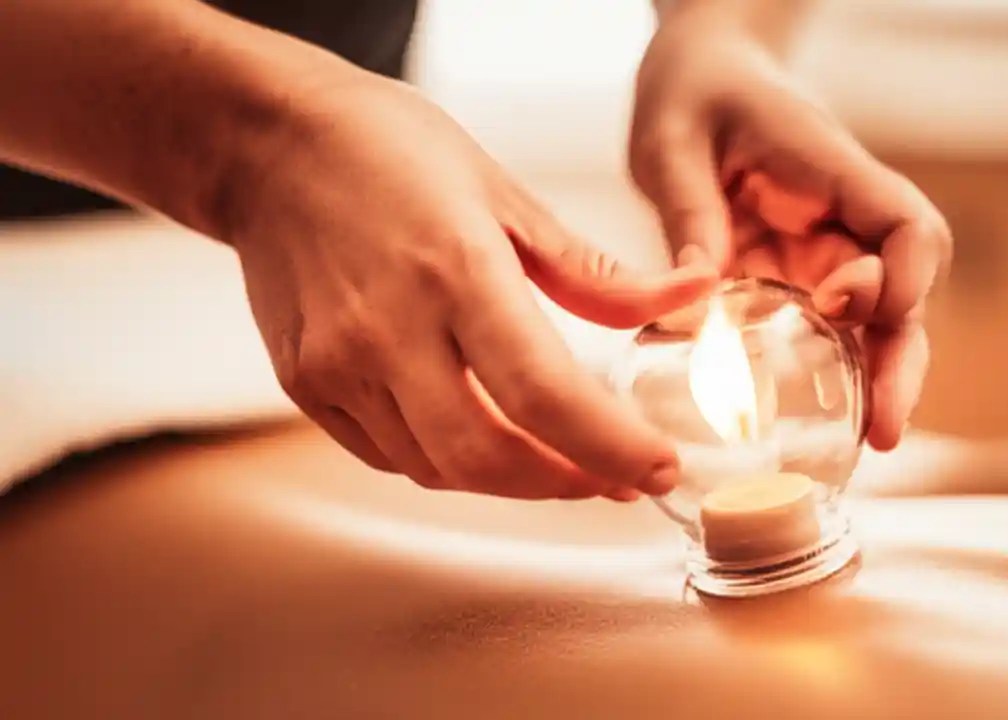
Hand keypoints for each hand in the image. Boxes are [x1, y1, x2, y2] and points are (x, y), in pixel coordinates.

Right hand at [227, 74, 716, 499]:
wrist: (269, 146)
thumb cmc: (393, 153)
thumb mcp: (506, 194)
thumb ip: (596, 272)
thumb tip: (690, 292)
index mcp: (455, 269)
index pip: (543, 392)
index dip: (610, 446)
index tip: (659, 468)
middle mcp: (389, 328)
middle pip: (490, 457)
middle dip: (569, 482)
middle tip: (620, 478)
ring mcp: (337, 366)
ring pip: (440, 468)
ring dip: (516, 481)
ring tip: (568, 463)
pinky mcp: (306, 386)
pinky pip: (392, 456)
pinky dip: (453, 464)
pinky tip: (490, 442)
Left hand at [629, 19, 951, 450]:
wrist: (702, 79)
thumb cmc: (693, 94)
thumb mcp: (671, 143)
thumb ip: (687, 215)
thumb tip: (692, 305)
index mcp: (831, 169)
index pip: (904, 225)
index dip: (899, 276)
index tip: (849, 308)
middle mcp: (845, 217)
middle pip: (905, 290)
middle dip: (901, 358)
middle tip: (884, 429)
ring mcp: (828, 251)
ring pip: (877, 322)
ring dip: (878, 378)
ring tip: (872, 442)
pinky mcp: (800, 277)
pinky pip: (831, 331)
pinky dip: (835, 375)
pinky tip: (825, 425)